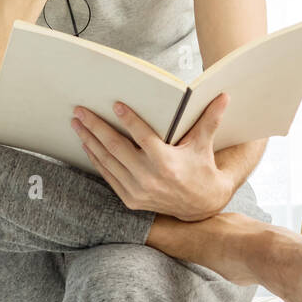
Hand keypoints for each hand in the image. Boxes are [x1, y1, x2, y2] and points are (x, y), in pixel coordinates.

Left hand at [70, 92, 234, 221]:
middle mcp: (149, 178)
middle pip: (115, 147)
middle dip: (95, 127)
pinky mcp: (130, 200)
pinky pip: (108, 176)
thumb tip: (224, 95)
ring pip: (107, 162)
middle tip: (80, 111)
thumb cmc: (202, 168)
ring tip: (77, 124)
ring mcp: (137, 191)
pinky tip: (87, 145)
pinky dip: (96, 160)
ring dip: (89, 141)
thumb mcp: (204, 143)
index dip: (128, 119)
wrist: (201, 205)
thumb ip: (211, 119)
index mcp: (166, 162)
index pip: (142, 136)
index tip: (114, 104)